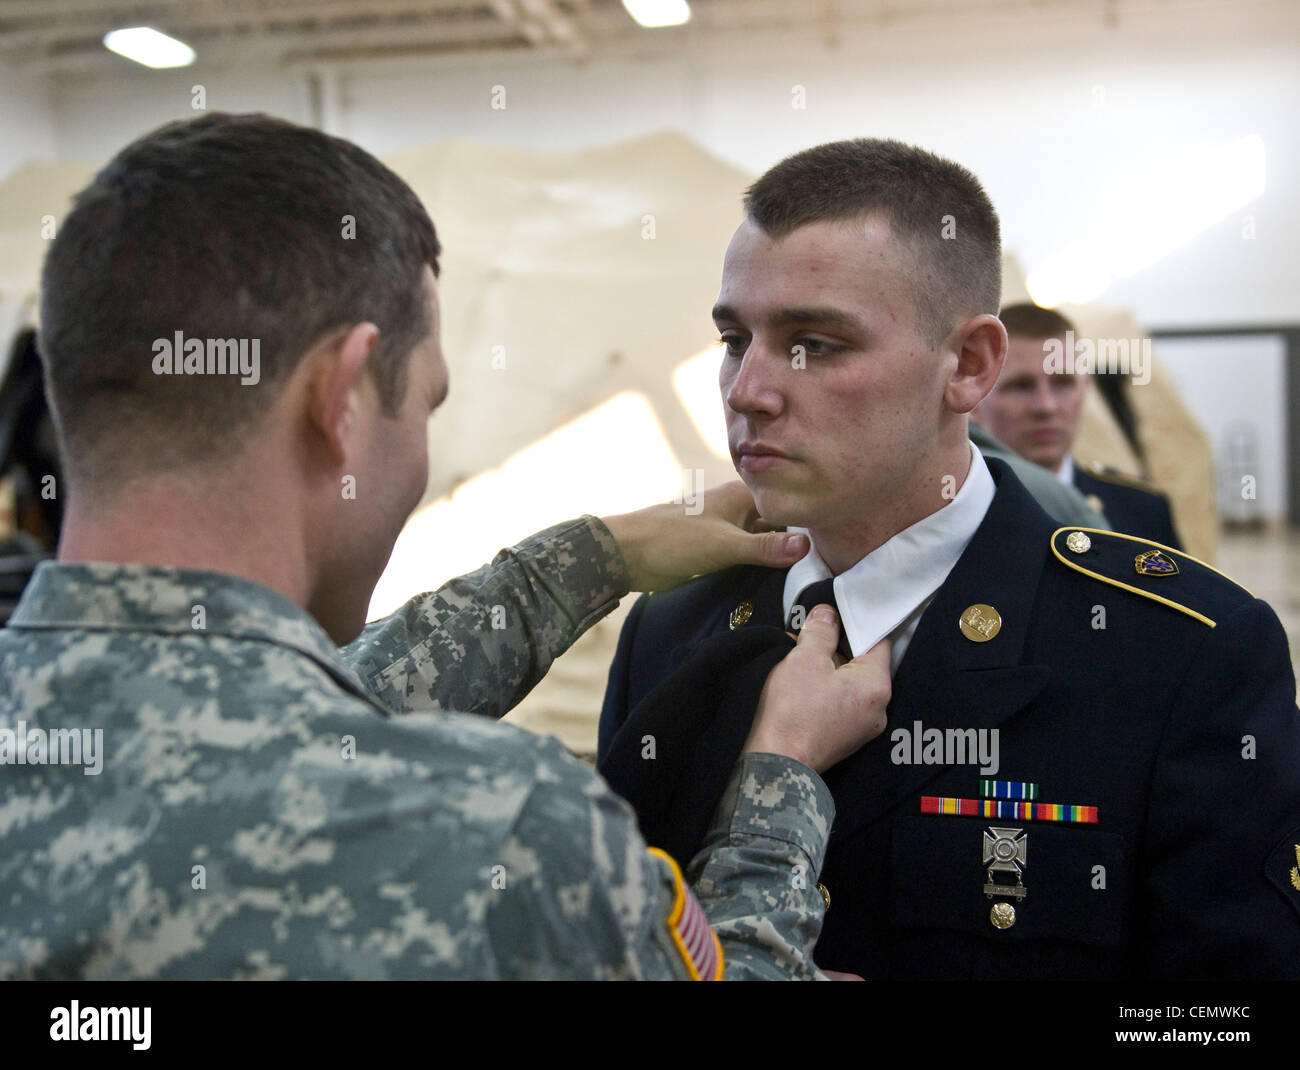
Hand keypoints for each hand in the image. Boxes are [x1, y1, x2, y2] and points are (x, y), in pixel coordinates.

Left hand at [600, 481, 809, 591]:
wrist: (624, 552)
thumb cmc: (673, 540)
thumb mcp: (725, 546)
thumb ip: (766, 548)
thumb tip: (808, 545)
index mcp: (741, 494)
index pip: (787, 500)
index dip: (809, 516)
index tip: (835, 536)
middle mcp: (735, 506)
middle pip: (776, 521)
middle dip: (794, 539)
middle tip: (826, 563)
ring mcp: (723, 526)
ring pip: (759, 538)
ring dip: (774, 554)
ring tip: (804, 576)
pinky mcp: (711, 545)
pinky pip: (743, 552)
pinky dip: (755, 563)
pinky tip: (769, 580)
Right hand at [744, 605, 890, 772]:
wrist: (776, 764)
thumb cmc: (794, 711)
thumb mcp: (805, 658)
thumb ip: (821, 632)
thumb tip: (827, 614)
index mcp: (877, 685)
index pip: (877, 642)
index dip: (854, 625)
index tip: (832, 617)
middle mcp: (878, 709)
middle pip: (861, 664)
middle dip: (834, 649)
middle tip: (807, 640)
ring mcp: (862, 729)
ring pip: (848, 685)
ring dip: (826, 671)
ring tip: (797, 663)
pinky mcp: (844, 741)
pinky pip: (839, 705)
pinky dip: (823, 693)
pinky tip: (799, 687)